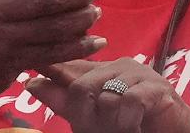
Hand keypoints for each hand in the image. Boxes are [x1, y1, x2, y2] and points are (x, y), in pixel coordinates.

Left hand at [24, 58, 189, 132]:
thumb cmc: (130, 126)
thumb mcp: (91, 117)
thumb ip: (64, 100)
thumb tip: (31, 82)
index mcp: (100, 71)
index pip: (69, 64)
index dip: (51, 65)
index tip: (31, 70)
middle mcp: (118, 66)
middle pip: (81, 87)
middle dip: (86, 117)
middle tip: (102, 129)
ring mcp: (139, 74)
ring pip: (105, 98)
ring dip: (111, 124)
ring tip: (124, 129)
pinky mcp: (157, 87)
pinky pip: (129, 102)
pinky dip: (128, 122)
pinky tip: (135, 127)